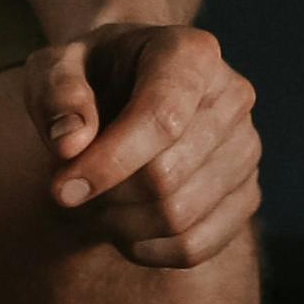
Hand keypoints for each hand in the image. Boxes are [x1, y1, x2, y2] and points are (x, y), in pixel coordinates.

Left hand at [27, 21, 261, 272]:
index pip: (161, 118)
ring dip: (119, 226)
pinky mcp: (248, 193)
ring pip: (179, 216)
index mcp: (190, 54)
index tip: (60, 191)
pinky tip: (120, 228)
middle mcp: (232, 96)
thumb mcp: (56, 66)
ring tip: (91, 204)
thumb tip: (70, 144)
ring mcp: (246, 147)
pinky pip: (195, 246)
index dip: (109, 163)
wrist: (128, 90)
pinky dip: (146, 249)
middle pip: (166, 175)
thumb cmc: (89, 77)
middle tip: (68, 192)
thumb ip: (56, 94)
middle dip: (105, 196)